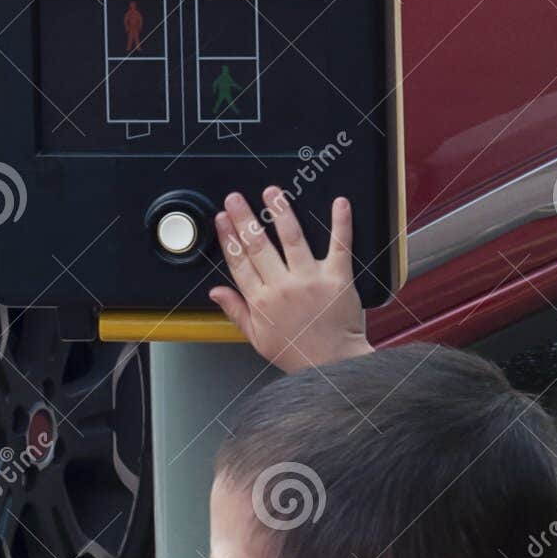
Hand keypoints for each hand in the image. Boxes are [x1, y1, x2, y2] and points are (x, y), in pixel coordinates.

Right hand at [208, 187, 373, 372]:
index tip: (222, 219)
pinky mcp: (337, 278)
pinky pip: (339, 245)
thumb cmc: (297, 353)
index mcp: (262, 302)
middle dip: (245, 217)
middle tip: (236, 198)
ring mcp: (310, 280)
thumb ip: (236, 311)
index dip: (228, 237)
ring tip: (272, 193)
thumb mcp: (258, 338)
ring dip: (281, 211)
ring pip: (292, 238)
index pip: (239, 262)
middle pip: (259, 245)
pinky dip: (340, 222)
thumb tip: (216, 292)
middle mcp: (283, 287)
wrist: (331, 365)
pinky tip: (338, 203)